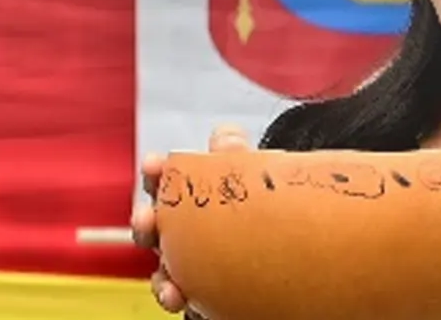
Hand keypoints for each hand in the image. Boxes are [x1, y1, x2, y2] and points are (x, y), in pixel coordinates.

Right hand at [130, 124, 250, 314]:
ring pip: (166, 272)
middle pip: (156, 228)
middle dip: (146, 224)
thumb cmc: (264, 205)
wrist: (294, 249)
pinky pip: (190, 301)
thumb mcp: (256, 176)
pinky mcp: (207, 291)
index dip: (156, 173)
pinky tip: (191, 303)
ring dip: (162, 279)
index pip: (168, 183)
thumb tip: (223, 138)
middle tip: (147, 218)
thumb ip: (237, 156)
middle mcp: (188, 233)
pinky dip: (185, 303)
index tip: (153, 165)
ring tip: (170, 284)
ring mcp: (194, 264)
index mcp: (196, 199)